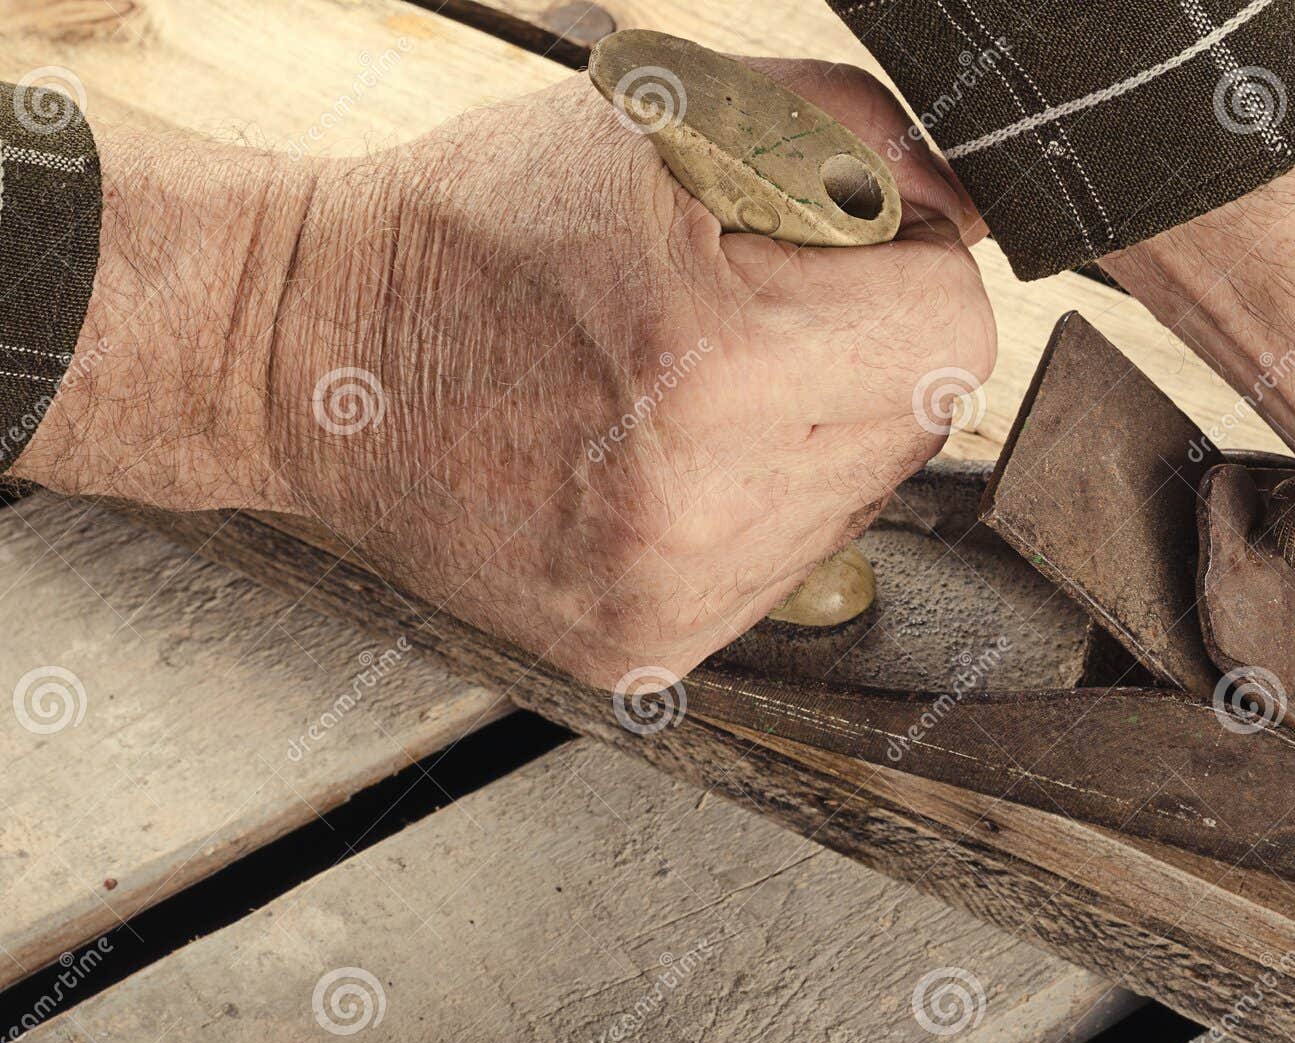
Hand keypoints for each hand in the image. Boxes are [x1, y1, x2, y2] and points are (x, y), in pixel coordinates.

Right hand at [19, 62, 995, 690]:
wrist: (314, 355)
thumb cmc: (473, 233)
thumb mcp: (658, 123)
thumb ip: (843, 137)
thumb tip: (960, 205)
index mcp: (717, 365)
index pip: (949, 336)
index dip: (911, 274)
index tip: (849, 257)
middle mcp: (701, 510)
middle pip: (912, 425)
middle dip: (862, 353)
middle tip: (752, 315)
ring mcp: (669, 597)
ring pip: (855, 502)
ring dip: (811, 435)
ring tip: (691, 389)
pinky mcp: (642, 648)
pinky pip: (781, 567)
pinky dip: (753, 505)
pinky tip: (665, 459)